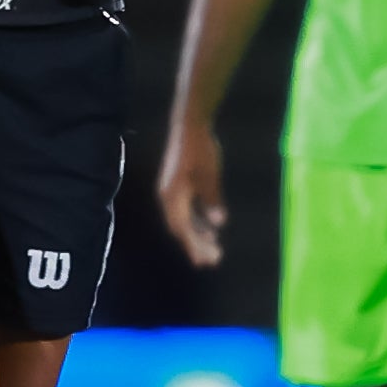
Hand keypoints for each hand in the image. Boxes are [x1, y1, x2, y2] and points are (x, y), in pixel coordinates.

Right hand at [156, 119, 228, 267]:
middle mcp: (169, 197)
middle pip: (181, 228)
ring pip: (184, 219)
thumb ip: (212, 199)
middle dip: (196, 244)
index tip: (208, 260)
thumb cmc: (200, 150)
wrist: (190, 125)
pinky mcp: (179, 185)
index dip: (194, 246)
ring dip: (198, 233)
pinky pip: (187, 209)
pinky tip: (211, 225)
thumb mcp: (209, 175)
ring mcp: (173, 191)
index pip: (183, 229)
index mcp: (172, 197)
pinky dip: (197, 220)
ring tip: (214, 247)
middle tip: (214, 260)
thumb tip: (218, 222)